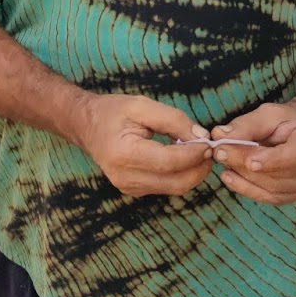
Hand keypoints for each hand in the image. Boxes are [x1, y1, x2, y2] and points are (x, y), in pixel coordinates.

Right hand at [74, 93, 214, 199]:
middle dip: (199, 167)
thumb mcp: (141, 105)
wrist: (86, 126)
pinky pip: (166, 187)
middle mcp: (125, 177)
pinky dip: (180, 175)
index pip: (170, 161)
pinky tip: (181, 158)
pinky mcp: (133, 191)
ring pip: (174, 188)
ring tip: (197, 151)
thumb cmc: (113, 112)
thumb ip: (173, 119)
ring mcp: (128, 188)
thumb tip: (201, 136)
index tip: (208, 141)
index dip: (194, 154)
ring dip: (192, 173)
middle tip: (209, 149)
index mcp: (124, 154)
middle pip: (176, 182)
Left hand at [210, 102, 295, 205]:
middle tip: (220, 153)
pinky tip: (230, 178)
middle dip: (246, 164)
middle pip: (281, 172)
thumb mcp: (270, 113)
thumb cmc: (289, 119)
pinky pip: (272, 197)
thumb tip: (220, 135)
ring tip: (223, 162)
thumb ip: (247, 125)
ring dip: (244, 177)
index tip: (249, 162)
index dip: (274, 160)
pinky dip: (248, 189)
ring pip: (274, 188)